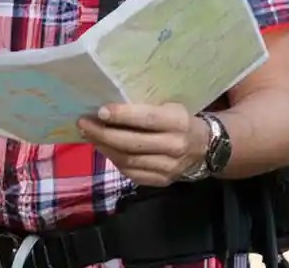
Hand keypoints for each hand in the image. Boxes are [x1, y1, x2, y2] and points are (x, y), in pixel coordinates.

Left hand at [77, 103, 208, 186]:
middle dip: (103, 133)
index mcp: (178, 122)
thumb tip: (109, 106)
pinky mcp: (161, 182)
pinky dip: (114, 160)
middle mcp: (175, 147)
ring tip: (88, 135)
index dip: (121, 115)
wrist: (205, 148)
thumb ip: (146, 108)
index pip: (146, 119)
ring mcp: (168, 168)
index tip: (99, 111)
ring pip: (128, 160)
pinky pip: (131, 173)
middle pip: (131, 143)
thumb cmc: (181, 119)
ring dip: (104, 147)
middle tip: (83, 123)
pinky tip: (103, 148)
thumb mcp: (171, 106)